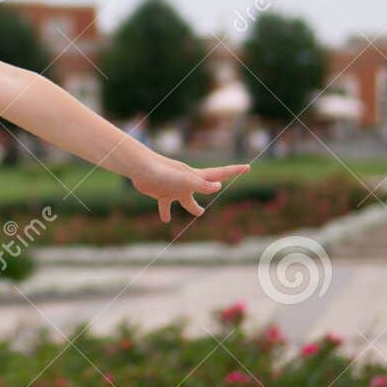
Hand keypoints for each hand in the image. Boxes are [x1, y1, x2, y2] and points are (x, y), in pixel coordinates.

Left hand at [131, 156, 250, 223]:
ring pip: (187, 200)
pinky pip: (166, 206)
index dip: (234, 171)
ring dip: (193, 206)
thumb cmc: (161, 171)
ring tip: (199, 213)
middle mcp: (187, 182)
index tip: (248, 167)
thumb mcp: (183, 179)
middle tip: (224, 186)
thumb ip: (200, 184)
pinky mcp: (162, 193)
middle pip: (205, 187)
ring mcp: (175, 188)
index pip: (219, 174)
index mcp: (196, 177)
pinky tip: (166, 220)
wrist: (139, 168)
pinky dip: (166, 213)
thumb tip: (218, 187)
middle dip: (215, 187)